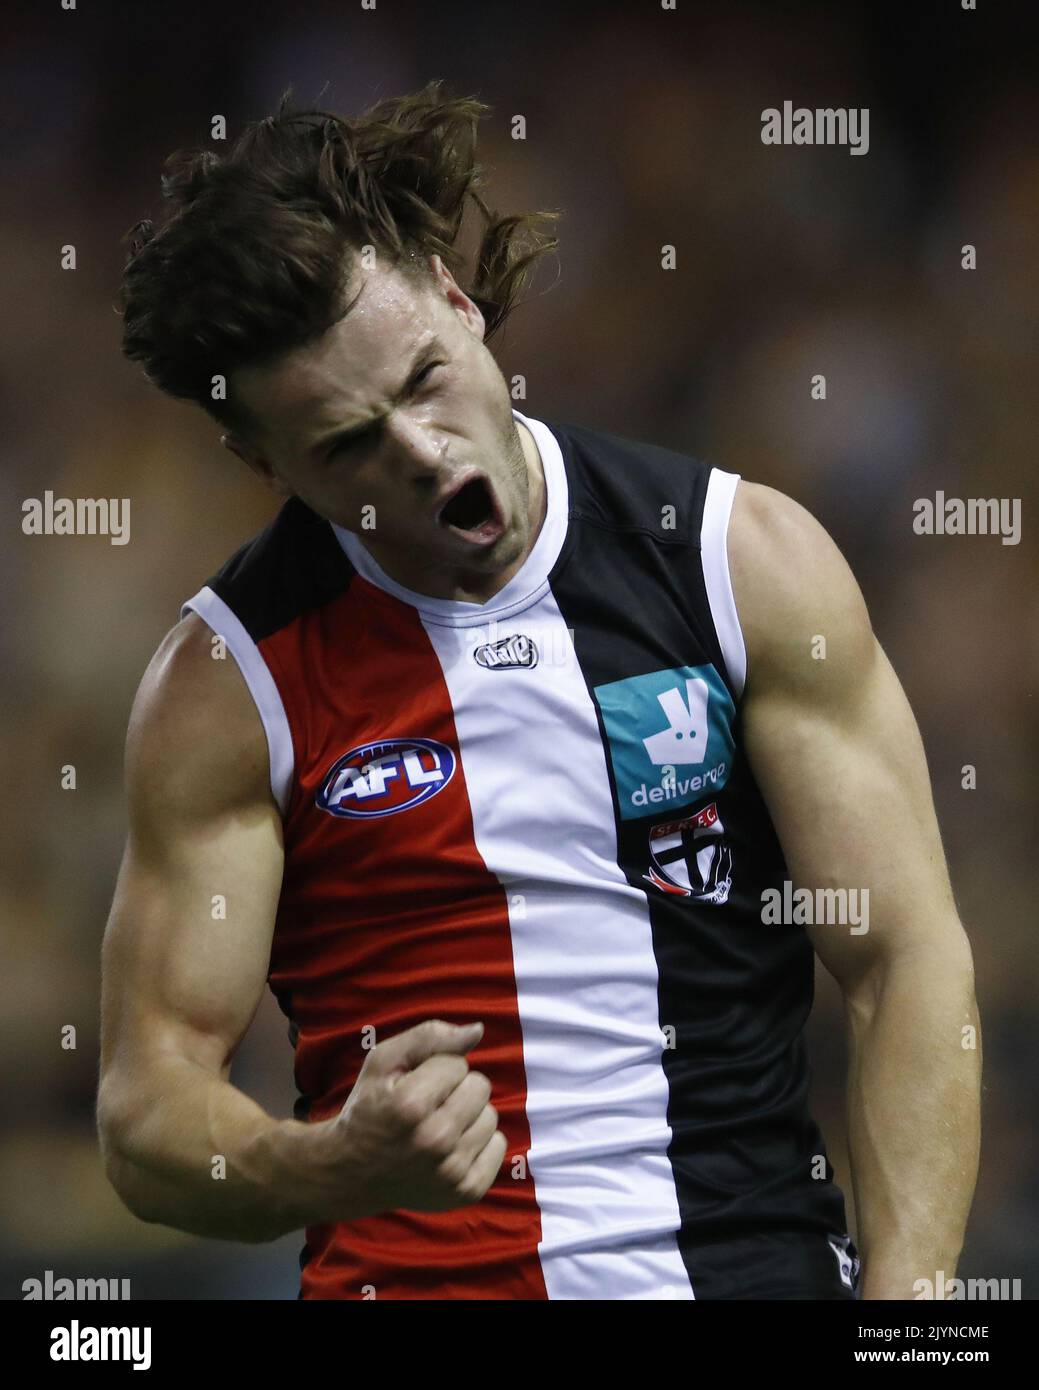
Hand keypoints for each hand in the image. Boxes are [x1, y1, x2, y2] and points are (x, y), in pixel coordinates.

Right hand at [324, 1019, 507, 1217]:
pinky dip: (480, 1143)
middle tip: (429, 1106)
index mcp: (411, 1105)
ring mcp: (452, 1171)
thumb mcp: (384, 1061)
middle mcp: (435, 1141)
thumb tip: (477, 1030)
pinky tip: (452, 1148)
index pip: (458, 1064)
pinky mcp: (466, 1192)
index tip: (414, 1086)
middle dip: (457, 1090)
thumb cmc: (369, 1108)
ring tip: (438, 1127)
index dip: (437, 1069)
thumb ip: (429, 1037)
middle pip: (480, 1087)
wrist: (352, 1173)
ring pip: (491, 1116)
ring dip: (469, 1116)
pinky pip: (499, 1146)